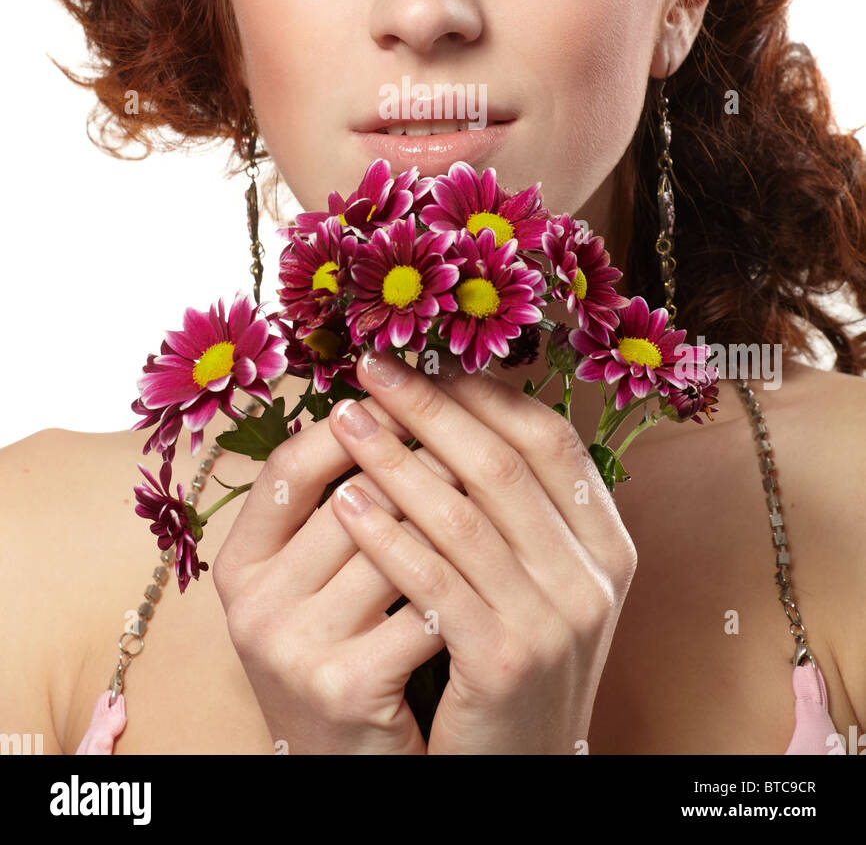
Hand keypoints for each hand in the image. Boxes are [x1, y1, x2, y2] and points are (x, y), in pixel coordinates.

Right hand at [211, 390, 465, 754]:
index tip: (416, 392)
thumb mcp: (318, 580)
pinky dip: (465, 587)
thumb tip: (400, 403)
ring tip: (501, 493)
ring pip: (400, 547)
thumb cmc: (347, 650)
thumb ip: (338, 503)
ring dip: (459, 518)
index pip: (293, 463)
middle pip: (357, 496)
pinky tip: (497, 572)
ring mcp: (294, 646)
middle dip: (429, 462)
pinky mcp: (345, 686)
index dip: (359, 423)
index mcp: (240, 561)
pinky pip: (425, 608)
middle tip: (481, 433)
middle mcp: (253, 601)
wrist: (352, 766)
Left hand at [328, 350, 637, 754]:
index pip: (549, 440)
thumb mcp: (543, 582)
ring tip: (345, 420)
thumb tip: (458, 406)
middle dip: (430, 407)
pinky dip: (385, 533)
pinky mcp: (504, 662)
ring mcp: (555, 622)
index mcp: (608, 545)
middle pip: (502, 464)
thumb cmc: (514, 663)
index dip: (483, 395)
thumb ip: (520, 509)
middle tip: (373, 368)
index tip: (425, 363)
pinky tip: (345, 501)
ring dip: (395, 457)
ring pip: (462, 514)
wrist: (518, 776)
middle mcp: (593, 578)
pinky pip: (433, 579)